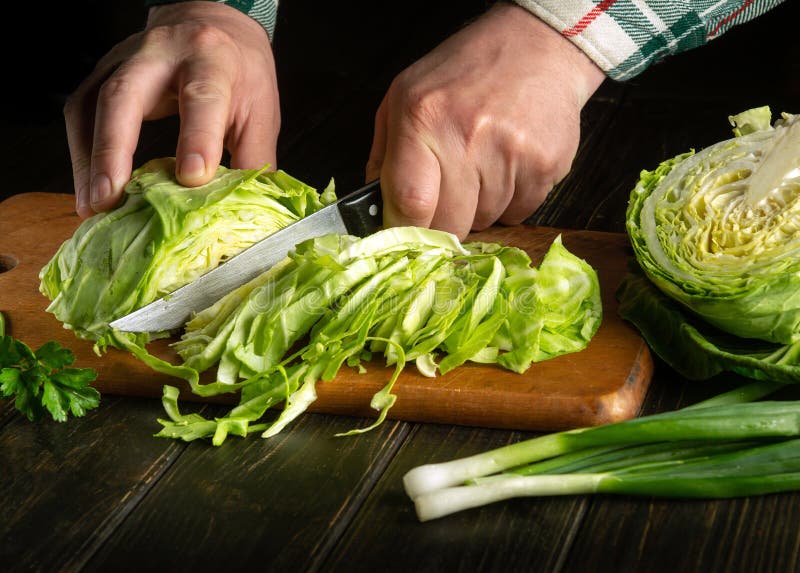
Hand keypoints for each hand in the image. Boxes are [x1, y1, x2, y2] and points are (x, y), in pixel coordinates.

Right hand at [65, 1, 279, 217]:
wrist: (213, 25)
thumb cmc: (239, 74)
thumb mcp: (261, 111)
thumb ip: (254, 159)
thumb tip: (246, 211)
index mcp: (212, 59)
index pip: (203, 97)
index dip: (197, 138)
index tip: (192, 178)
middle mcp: (161, 53)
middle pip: (125, 95)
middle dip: (114, 149)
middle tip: (109, 198)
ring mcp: (124, 61)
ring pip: (92, 106)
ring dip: (89, 162)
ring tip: (94, 206)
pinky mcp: (102, 74)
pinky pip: (82, 115)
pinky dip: (83, 157)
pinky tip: (90, 190)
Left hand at [366, 2, 605, 238]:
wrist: (537, 46)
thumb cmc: (463, 73)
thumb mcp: (404, 96)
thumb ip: (384, 156)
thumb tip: (377, 211)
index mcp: (422, 118)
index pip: (410, 204)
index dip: (405, 231)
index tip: (405, 236)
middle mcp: (467, 136)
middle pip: (448, 224)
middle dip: (443, 222)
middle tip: (447, 194)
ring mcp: (510, 153)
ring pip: (484, 221)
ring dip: (478, 207)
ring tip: (483, 163)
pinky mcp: (545, 166)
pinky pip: (518, 214)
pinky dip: (510, 201)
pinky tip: (508, 164)